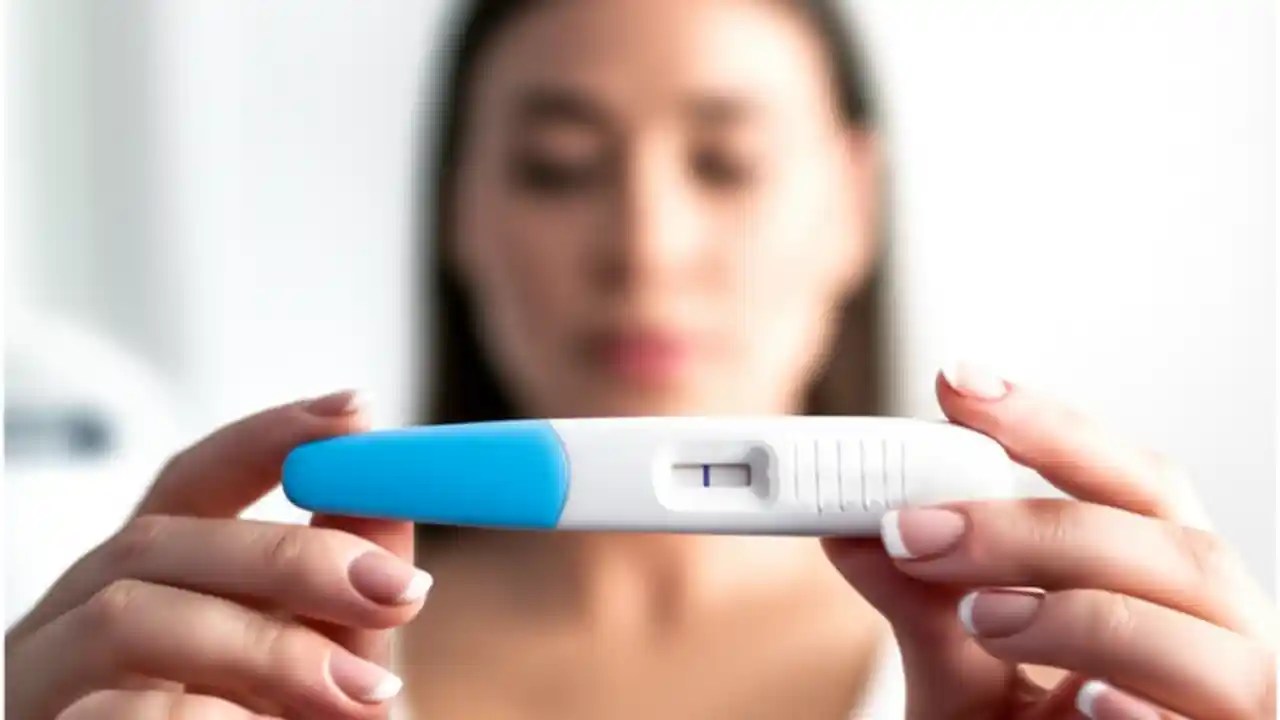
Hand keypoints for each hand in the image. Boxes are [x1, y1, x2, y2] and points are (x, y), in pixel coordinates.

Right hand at [5, 391, 428, 719]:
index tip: (356, 414)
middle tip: (400, 589)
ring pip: (128, 618)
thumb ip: (343, 605)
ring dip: (263, 645)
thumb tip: (388, 503)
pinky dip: (202, 715)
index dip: (269, 437)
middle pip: (160, 540)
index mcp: (144, 593)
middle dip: (293, 554)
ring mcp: (41, 695)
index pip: (189, 483)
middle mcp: (73, 629)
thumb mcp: (316, 681)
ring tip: (362, 693)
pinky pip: (111, 714)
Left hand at [824, 366, 1276, 718]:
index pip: (1129, 481)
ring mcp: (1238, 702)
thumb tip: (849, 529)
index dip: (1050, 426)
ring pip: (1211, 637)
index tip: (954, 385)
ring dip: (1083, 613)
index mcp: (1161, 585)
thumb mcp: (963, 679)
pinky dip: (1148, 709)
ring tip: (980, 615)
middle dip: (1036, 525)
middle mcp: (1219, 634)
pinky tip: (1089, 704)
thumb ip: (923, 607)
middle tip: (914, 526)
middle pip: (1168, 544)